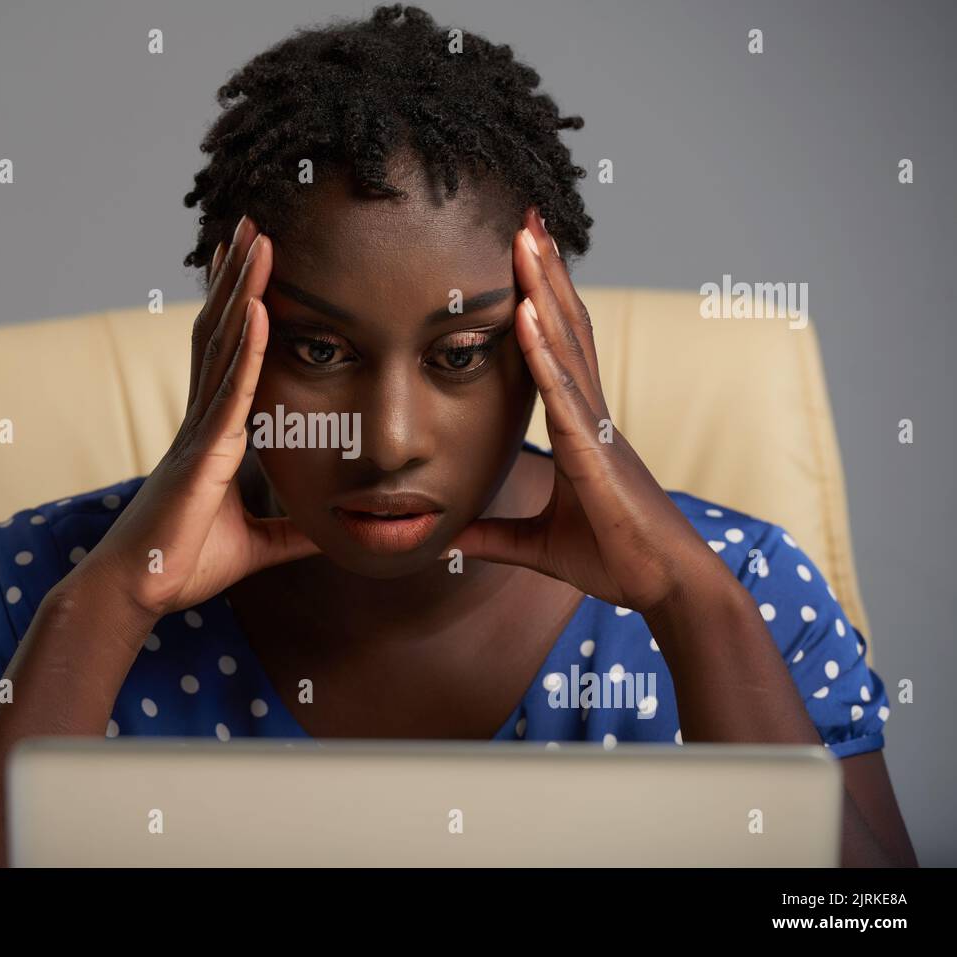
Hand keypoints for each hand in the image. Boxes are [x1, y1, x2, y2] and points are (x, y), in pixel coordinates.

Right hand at [73, 216, 319, 617]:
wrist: (138, 592)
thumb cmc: (181, 564)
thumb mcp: (255, 545)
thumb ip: (290, 532)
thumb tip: (330, 532)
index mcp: (212, 434)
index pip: (227, 355)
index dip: (238, 307)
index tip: (248, 264)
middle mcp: (202, 420)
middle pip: (221, 331)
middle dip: (237, 276)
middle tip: (253, 223)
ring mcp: (199, 431)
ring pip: (223, 346)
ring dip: (242, 290)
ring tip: (256, 239)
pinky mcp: (202, 453)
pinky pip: (229, 392)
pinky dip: (246, 349)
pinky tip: (260, 309)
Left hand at [445, 207, 719, 614]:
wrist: (667, 587)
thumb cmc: (616, 560)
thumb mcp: (537, 547)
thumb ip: (493, 538)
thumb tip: (447, 540)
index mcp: (580, 426)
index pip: (556, 347)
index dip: (541, 298)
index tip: (524, 254)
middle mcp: (590, 413)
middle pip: (564, 325)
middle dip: (543, 270)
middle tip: (524, 215)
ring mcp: (596, 427)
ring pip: (566, 342)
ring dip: (543, 287)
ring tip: (524, 235)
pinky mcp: (595, 452)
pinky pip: (564, 393)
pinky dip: (544, 350)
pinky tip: (524, 313)